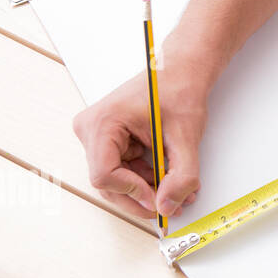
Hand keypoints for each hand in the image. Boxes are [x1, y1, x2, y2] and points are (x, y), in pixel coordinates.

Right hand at [71, 40, 214, 219]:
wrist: (182, 71)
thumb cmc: (179, 91)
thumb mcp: (186, 137)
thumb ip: (181, 175)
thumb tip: (168, 206)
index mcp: (103, 122)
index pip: (104, 174)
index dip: (133, 191)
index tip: (159, 200)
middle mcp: (91, 128)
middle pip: (107, 181)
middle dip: (141, 195)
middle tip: (169, 204)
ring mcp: (96, 134)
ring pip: (116, 178)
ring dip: (146, 188)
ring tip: (176, 190)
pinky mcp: (107, 138)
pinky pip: (122, 168)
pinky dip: (144, 177)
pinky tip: (166, 176)